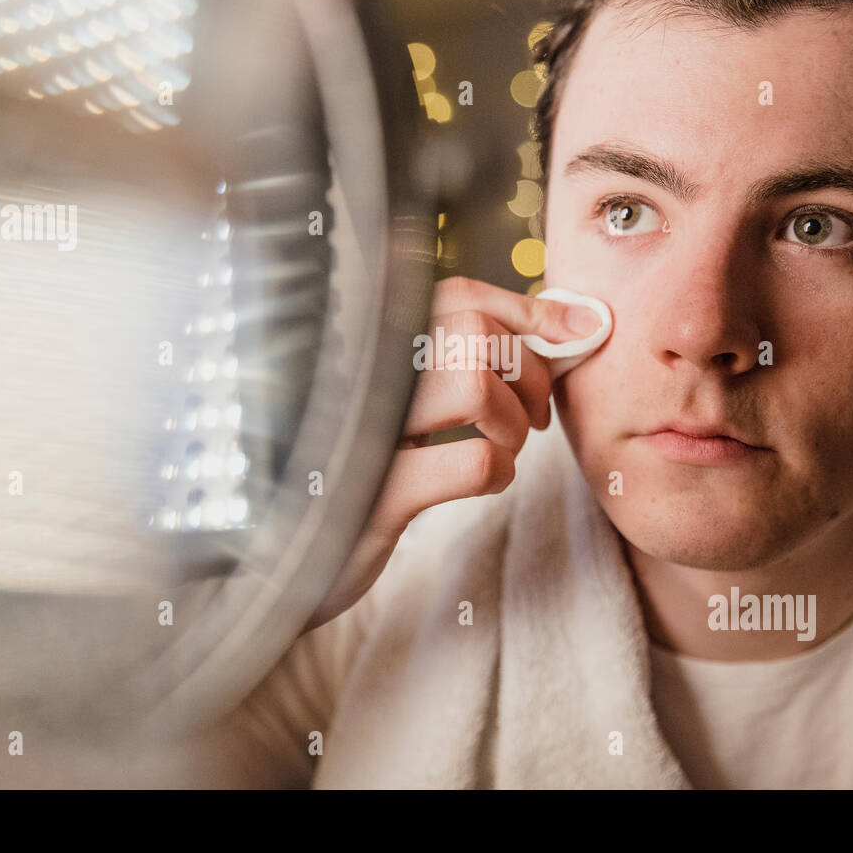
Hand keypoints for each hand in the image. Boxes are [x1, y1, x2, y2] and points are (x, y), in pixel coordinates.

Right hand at [299, 276, 602, 633]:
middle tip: (530, 417)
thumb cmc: (354, 466)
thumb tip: (574, 322)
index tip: (578, 330)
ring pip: (475, 385)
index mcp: (361, 342)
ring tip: (500, 449)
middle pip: (476, 332)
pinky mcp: (372, 492)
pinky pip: (472, 461)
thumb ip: (460, 355)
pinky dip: (498, 472)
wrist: (274, 556)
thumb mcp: (397, 403)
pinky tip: (481, 483)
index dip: (528, 309)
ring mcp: (361, 429)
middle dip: (528, 376)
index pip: (457, 295)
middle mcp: (354, 372)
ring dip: (511, 425)